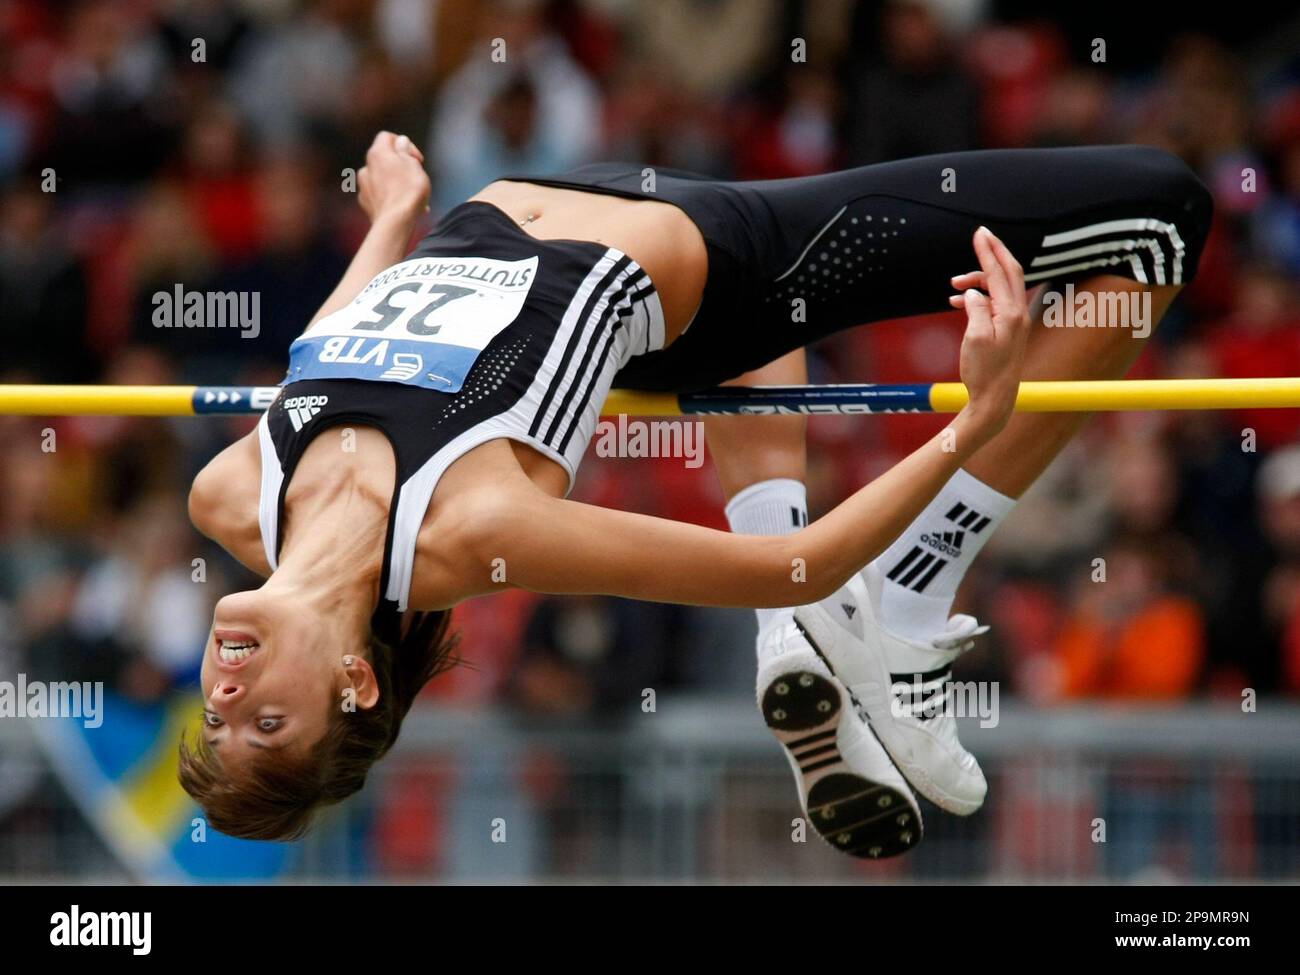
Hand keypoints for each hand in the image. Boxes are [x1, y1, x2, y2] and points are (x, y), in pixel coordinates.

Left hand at [356, 131, 429, 223]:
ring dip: (396, 183)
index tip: (417, 159)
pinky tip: (404, 207)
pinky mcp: (365, 204)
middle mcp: (366, 167)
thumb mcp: (414, 165)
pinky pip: (380, 196)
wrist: (395, 223)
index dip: (404, 144)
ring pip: (382, 179)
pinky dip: (390, 198)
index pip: (387, 137)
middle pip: (384, 159)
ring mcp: (363, 187)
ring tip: (413, 197)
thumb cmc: (408, 191)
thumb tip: (400, 142)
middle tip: (416, 177)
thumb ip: (405, 151)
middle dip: (400, 166)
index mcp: (377, 153)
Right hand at [948, 227, 1031, 439]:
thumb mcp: (974, 338)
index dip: (988, 251)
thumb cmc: (983, 372)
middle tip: (980, 236)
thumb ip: (976, 309)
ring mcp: (1014, 321)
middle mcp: (1016, 313)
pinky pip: (995, 301)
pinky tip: (959, 302)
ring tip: (952, 287)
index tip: (979, 234)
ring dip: (977, 281)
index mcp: (1009, 313)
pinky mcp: (1009, 329)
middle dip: (994, 252)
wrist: (995, 399)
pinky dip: (978, 296)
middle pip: (1009, 271)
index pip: (999, 272)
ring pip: (999, 287)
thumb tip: (973, 292)